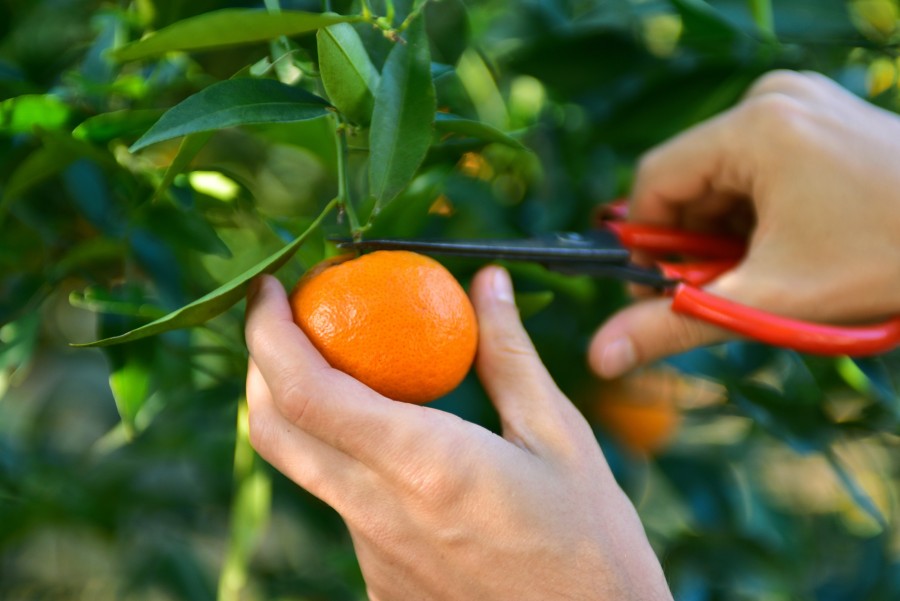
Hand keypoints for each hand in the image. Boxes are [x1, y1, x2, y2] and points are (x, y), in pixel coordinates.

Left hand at [245, 268, 671, 600]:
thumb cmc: (592, 544)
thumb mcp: (560, 437)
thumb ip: (509, 354)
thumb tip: (489, 282)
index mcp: (422, 465)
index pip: (305, 393)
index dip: (268, 332)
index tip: (272, 287)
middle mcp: (379, 514)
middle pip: (275, 433)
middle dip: (262, 366)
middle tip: (289, 319)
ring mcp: (374, 558)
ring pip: (309, 470)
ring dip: (306, 412)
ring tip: (350, 371)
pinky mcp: (382, 584)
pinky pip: (347, 508)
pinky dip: (351, 459)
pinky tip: (400, 446)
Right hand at [590, 70, 899, 377]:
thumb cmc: (886, 262)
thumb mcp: (771, 299)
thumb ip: (675, 324)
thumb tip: (599, 356)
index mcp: (754, 127)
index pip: (655, 180)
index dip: (648, 241)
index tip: (665, 287)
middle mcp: (772, 99)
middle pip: (692, 177)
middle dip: (698, 238)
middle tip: (730, 283)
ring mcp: (800, 100)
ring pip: (724, 174)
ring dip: (729, 227)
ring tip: (774, 263)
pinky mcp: (820, 113)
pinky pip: (758, 162)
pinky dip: (758, 208)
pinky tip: (792, 238)